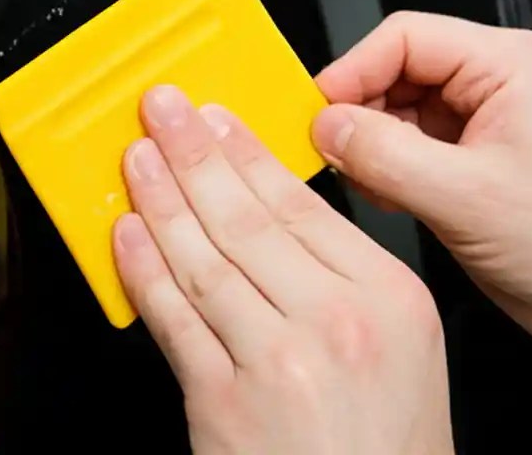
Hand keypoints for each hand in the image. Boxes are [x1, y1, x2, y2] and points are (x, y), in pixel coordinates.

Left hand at [113, 85, 452, 454]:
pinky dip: (145, 271)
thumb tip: (271, 212)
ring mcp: (279, 363)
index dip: (247, 153)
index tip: (217, 118)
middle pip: (247, 220)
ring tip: (137, 156)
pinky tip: (127, 233)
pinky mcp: (226, 405)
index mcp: (388, 296)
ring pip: (204, 260)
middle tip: (162, 110)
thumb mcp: (404, 342)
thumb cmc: (391, 442)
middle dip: (195, 154)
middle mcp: (336, 323)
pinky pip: (175, 321)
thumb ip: (345, 274)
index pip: (303, 206)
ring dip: (160, 200)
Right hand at [311, 12, 531, 351]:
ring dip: (371, 145)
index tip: (317, 110)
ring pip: (395, 109)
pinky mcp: (467, 157)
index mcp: (509, 65)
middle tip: (331, 151)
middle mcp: (496, 83)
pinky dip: (384, 168)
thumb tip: (329, 125)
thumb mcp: (467, 197)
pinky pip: (405, 144)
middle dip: (359, 111)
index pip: (405, 37)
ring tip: (370, 183)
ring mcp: (481, 121)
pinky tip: (389, 198)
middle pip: (395, 69)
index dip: (354, 70)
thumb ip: (387, 155)